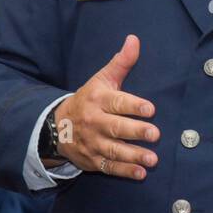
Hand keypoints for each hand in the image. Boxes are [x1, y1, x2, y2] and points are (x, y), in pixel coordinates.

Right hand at [53, 35, 158, 179]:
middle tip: (155, 134)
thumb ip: (121, 62)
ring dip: (133, 156)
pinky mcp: (92, 160)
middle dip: (135, 132)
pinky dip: (124, 171)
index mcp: (98, 100)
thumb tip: (134, 39)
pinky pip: (108, 168)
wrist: (57, 126)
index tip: (151, 109)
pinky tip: (140, 173)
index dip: (133, 105)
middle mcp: (94, 122)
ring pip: (113, 150)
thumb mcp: (102, 79)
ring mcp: (92, 143)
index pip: (117, 102)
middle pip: (115, 127)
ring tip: (153, 159)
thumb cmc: (89, 99)